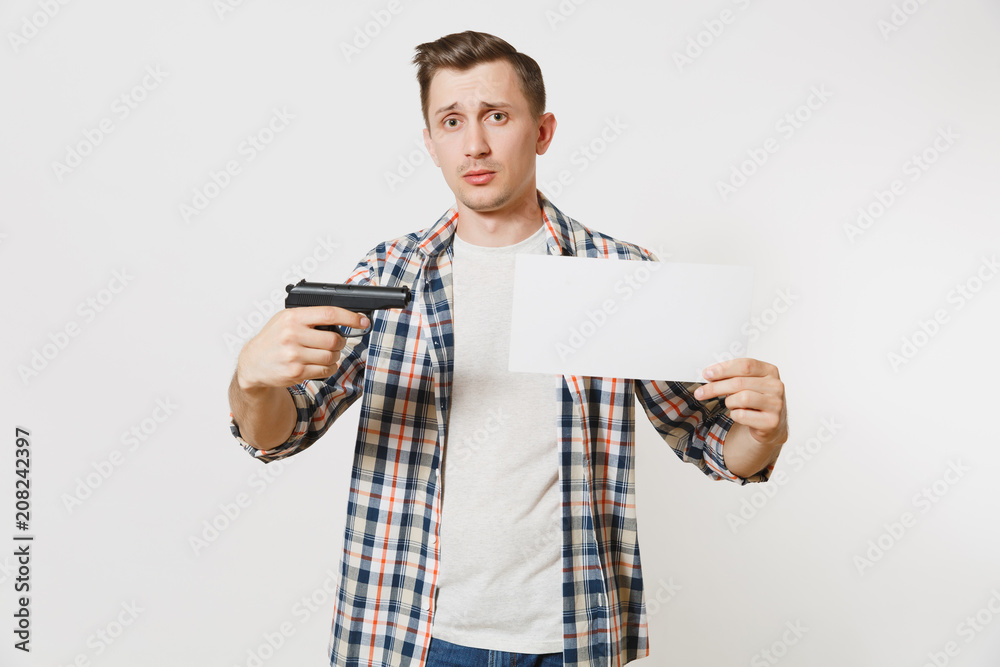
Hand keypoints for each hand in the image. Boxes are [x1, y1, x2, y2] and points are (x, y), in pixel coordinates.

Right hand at [236, 306, 368, 389]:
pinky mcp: (296, 372)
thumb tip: (343, 317)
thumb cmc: (273, 339)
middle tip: (334, 342)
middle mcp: (292, 335)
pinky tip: (319, 364)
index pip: (329, 313)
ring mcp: (294, 355)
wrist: (253, 362)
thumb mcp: (286, 319)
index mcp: (292, 317)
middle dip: (340, 342)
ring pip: (331, 356)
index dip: (350, 317)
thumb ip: (310, 317)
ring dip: (334, 356)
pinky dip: (328, 368)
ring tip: (325, 353)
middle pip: (334, 339)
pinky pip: (325, 370)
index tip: (363, 321)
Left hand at [693, 358, 786, 446]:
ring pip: (741, 398)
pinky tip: (739, 415)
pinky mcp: (771, 421)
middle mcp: (776, 386)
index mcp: (770, 371)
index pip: (745, 365)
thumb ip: (733, 376)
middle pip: (739, 383)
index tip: (706, 374)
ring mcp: (776, 404)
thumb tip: (709, 374)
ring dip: (729, 402)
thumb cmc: (755, 399)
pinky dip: (734, 415)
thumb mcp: (748, 383)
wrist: (771, 424)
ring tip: (731, 404)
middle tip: (699, 393)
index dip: (723, 369)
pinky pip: (742, 415)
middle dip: (715, 387)